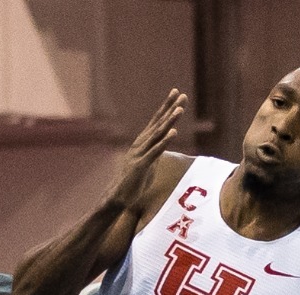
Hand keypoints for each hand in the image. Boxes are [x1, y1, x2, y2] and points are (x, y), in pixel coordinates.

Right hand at [106, 89, 185, 211]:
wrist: (119, 196)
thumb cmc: (134, 181)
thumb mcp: (149, 163)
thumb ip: (156, 151)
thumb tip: (164, 143)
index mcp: (143, 142)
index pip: (157, 121)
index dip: (167, 107)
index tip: (176, 93)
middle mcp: (141, 143)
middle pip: (158, 123)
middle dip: (170, 108)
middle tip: (181, 94)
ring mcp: (140, 153)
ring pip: (158, 134)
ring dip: (169, 121)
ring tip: (180, 109)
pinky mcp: (141, 165)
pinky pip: (155, 151)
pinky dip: (165, 141)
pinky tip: (174, 132)